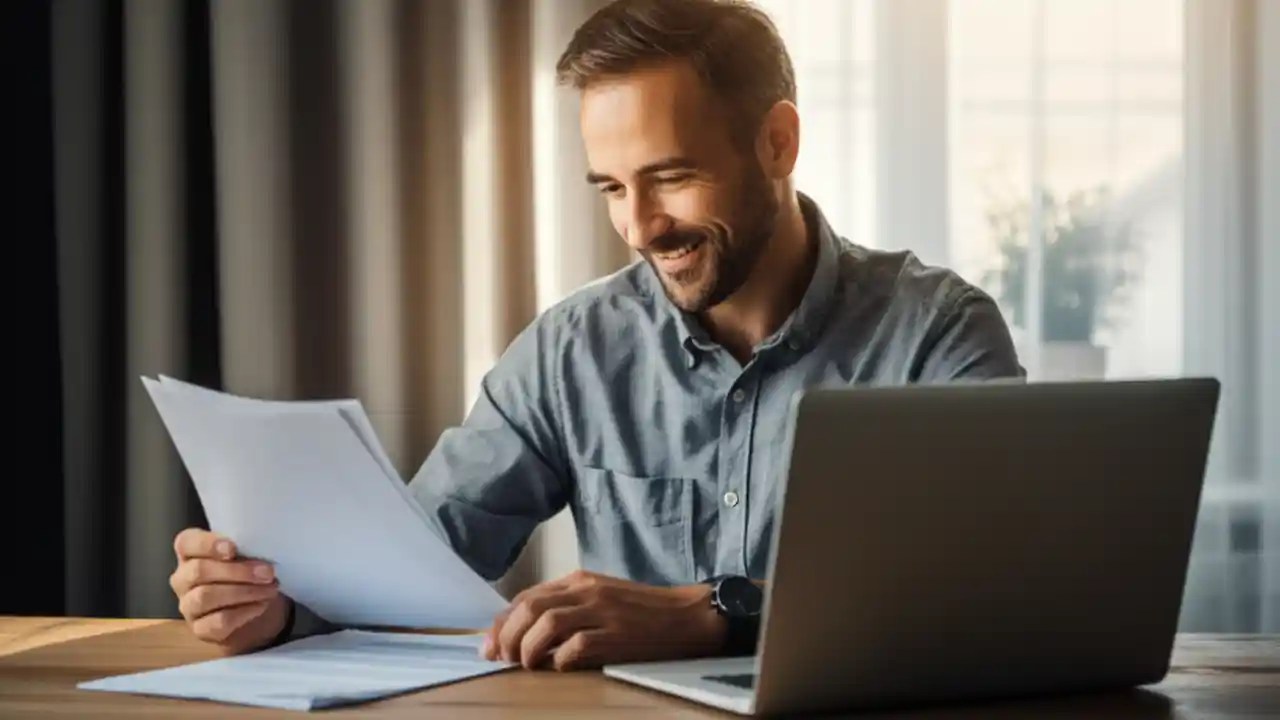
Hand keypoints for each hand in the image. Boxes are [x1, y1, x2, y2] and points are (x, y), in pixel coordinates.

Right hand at [169, 527, 291, 654]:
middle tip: (267, 572)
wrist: (258, 613)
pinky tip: (261, 605)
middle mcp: (183, 579)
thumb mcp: (247, 556)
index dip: (207, 545)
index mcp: (190, 553)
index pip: (187, 543)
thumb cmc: (248, 574)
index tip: (233, 548)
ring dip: (243, 592)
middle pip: (198, 571)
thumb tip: (258, 545)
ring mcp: (188, 605)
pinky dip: (243, 612)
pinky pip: (218, 621)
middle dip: (237, 571)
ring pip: (206, 596)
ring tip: (269, 589)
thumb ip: (244, 548)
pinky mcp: (200, 629)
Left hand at [480, 570, 726, 670]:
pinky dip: (559, 659)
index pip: (527, 596)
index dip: (502, 621)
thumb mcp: (600, 597)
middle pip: (530, 607)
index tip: (489, 644)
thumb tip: (524, 631)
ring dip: (527, 647)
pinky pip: (576, 646)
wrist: (686, 616)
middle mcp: (587, 591)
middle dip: (506, 634)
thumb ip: (566, 606)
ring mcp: (602, 612)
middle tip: (500, 657)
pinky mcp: (617, 635)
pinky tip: (559, 667)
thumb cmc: (641, 610)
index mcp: (579, 580)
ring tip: (526, 665)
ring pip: (547, 622)